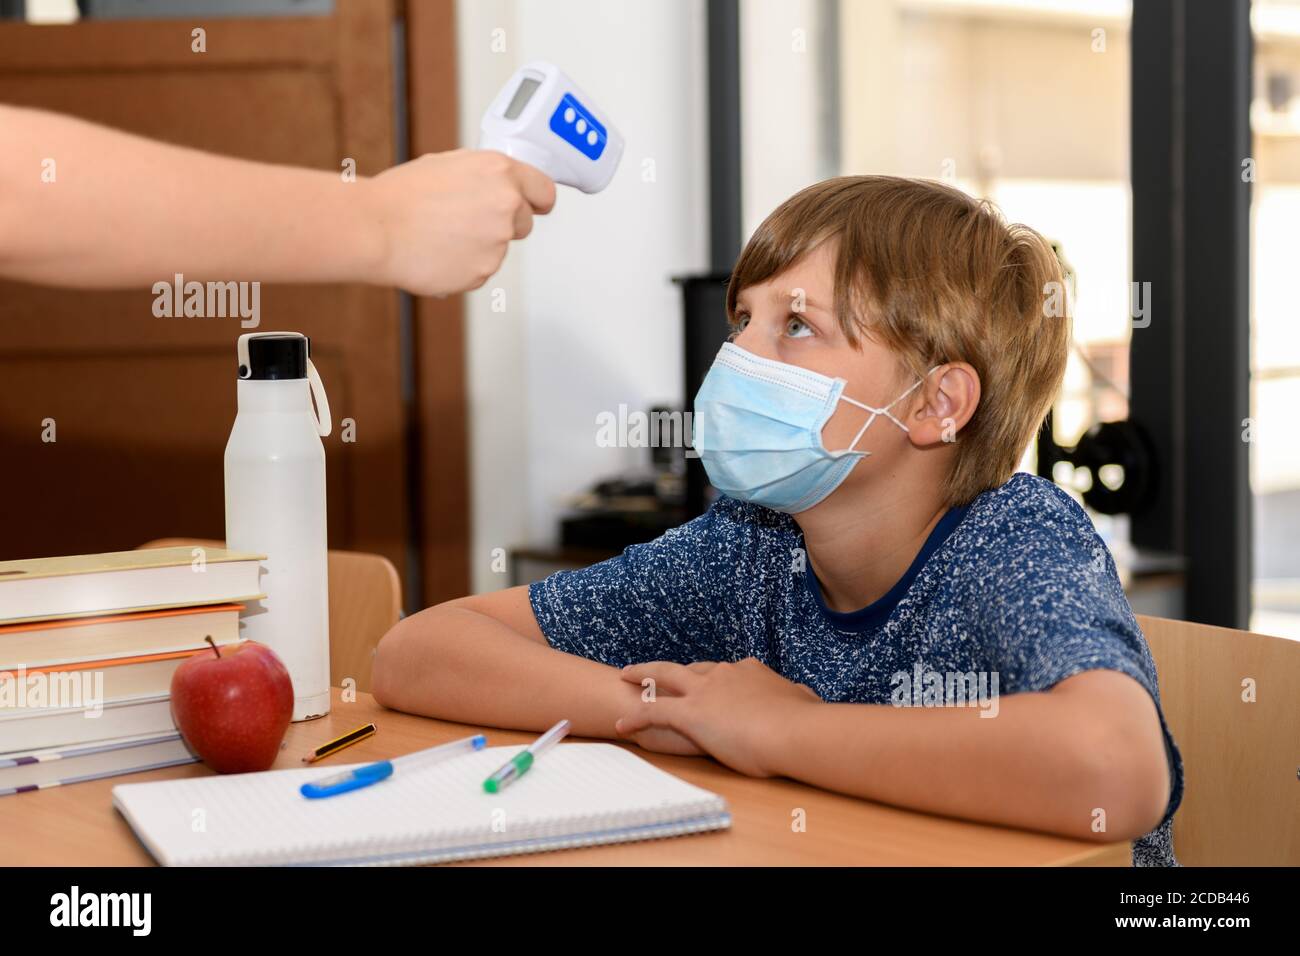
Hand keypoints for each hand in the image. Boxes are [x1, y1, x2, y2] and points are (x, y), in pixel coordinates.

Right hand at [365, 149, 555, 295]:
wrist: (376, 228)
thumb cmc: (402, 196)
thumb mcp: (449, 164)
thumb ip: (484, 176)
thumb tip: (497, 186)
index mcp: (500, 172)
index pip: (544, 190)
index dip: (538, 200)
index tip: (538, 206)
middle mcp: (506, 206)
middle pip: (525, 223)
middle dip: (504, 224)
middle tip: (467, 221)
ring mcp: (497, 242)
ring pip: (499, 248)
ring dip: (479, 246)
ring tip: (441, 235)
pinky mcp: (484, 271)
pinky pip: (481, 269)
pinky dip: (464, 265)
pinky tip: (439, 252)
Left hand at [615, 659, 821, 776]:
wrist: (794, 731)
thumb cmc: (804, 721)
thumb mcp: (804, 702)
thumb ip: (799, 698)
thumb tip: (806, 698)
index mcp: (748, 671)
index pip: (723, 671)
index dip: (710, 676)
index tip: (705, 682)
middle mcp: (723, 674)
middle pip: (689, 667)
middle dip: (670, 668)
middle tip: (654, 671)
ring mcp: (704, 691)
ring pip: (662, 677)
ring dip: (642, 675)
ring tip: (625, 677)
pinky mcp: (690, 713)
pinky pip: (654, 712)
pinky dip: (636, 717)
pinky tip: (622, 725)